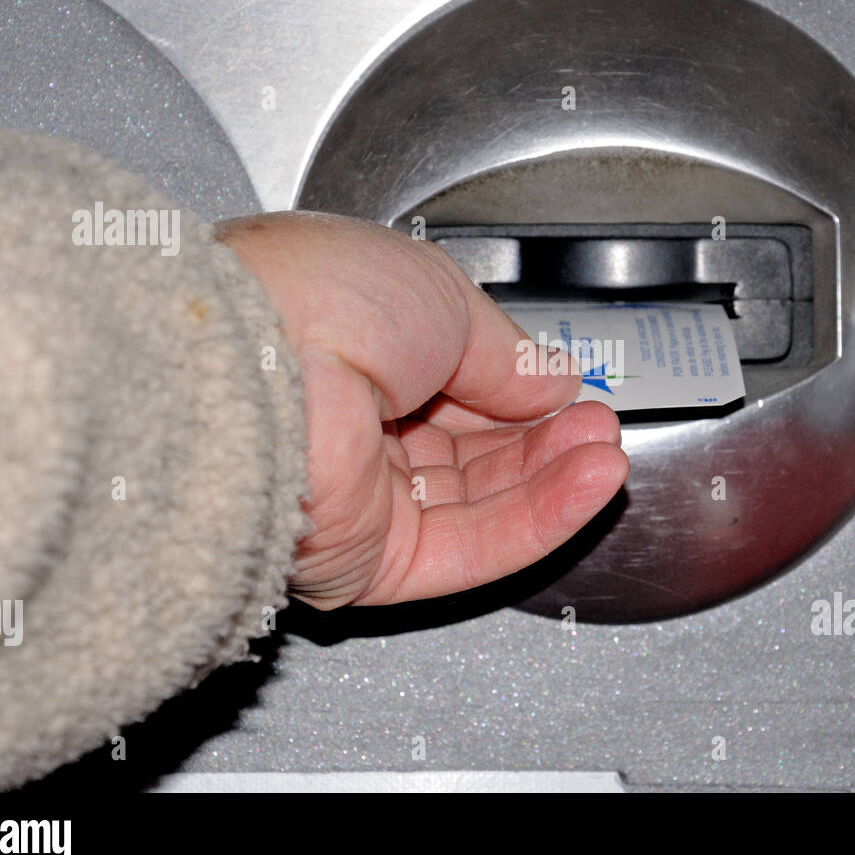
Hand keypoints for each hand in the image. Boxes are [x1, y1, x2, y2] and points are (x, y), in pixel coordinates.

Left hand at [217, 211, 628, 608]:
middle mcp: (348, 421)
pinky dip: (536, 520)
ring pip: (477, 502)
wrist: (250, 370)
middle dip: (546, 435)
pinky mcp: (364, 559)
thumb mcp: (442, 295)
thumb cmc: (314, 301)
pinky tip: (586, 487)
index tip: (574, 385)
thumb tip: (554, 379)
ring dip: (551, 478)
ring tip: (604, 454)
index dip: (521, 386)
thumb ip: (508, 353)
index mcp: (349, 346)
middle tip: (599, 424)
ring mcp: (356, 495)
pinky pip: (467, 548)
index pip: (454, 380)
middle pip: (472, 446)